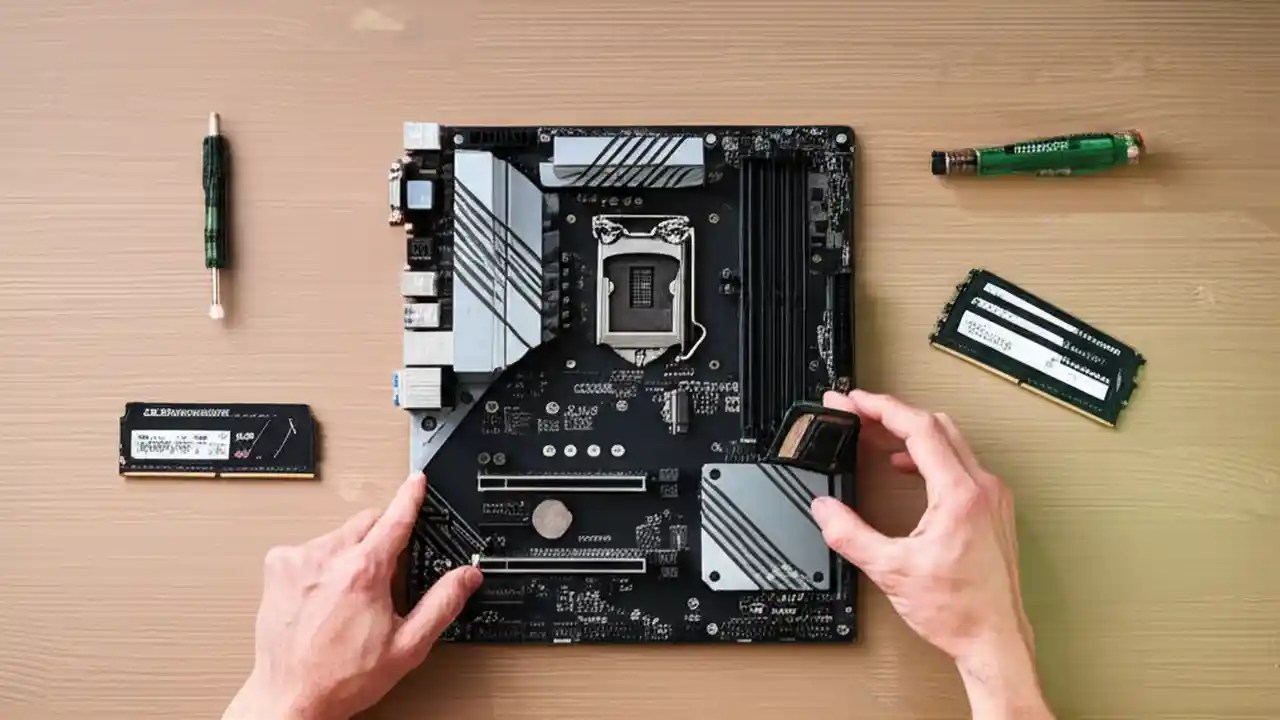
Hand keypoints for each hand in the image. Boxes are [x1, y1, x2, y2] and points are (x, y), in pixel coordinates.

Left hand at [223, 473, 481, 719]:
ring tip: (348, 596)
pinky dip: (320, 563)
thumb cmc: (341, 678)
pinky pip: (309, 548)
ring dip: (350, 553)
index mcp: (364, 572)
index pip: (396, 518)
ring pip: (338, 535)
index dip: (411, 496)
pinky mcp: (277, 568)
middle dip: (381, 540)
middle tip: (384, 576)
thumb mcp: (407, 646)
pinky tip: (323, 595)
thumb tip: (466, 577)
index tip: (417, 481)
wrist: (291, 698)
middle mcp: (329, 558)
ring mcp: (298, 561)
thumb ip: (442, 603)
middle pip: (367, 523)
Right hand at [810, 390, 1051, 719]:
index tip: (856, 402)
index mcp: (959, 495)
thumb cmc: (959, 610)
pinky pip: (959, 464)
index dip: (882, 409)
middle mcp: (981, 489)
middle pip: (936, 426)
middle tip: (858, 412)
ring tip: (874, 435)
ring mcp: (991, 498)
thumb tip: (825, 509)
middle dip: (892, 414)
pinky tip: (905, 467)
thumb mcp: (891, 570)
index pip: (919, 429)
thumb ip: (849, 534)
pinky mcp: (992, 510)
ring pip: (950, 442)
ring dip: (910, 433)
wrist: (994, 640)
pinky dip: (927, 455)